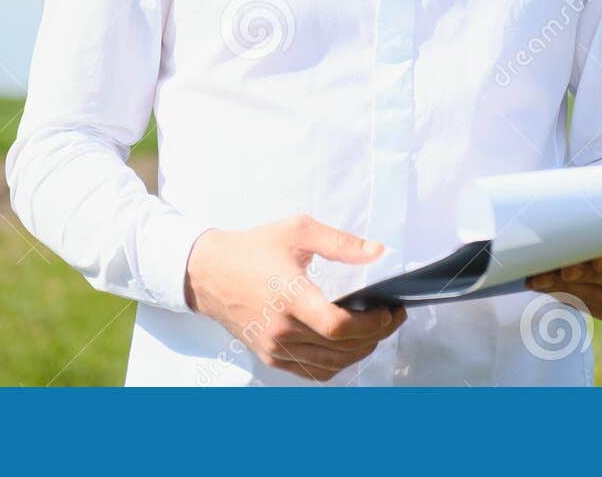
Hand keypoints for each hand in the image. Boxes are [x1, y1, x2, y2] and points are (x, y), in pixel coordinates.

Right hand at [184, 214, 407, 381]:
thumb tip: (378, 251)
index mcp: (289, 296)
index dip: (373, 324)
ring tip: (375, 331)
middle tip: (391, 318)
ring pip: (331, 364)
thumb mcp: (298, 230)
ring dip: (360, 352)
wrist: (209, 272)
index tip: (390, 311)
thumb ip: (341, 242)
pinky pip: (313, 371)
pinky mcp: (270, 357)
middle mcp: (281, 329)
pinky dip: (337, 363)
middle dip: (376, 335)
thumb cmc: (253, 249)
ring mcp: (274, 347)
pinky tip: (349, 346)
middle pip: (341, 347)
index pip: (338, 326)